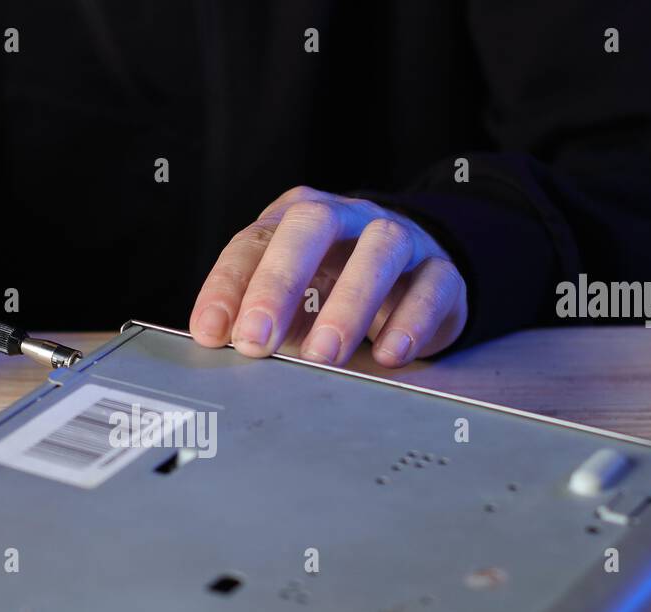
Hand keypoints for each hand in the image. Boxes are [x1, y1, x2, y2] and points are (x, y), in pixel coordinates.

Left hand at [189, 186, 466, 366]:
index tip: (210, 332)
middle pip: (311, 226)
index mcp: (296, 217)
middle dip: (278, 283)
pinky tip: (389, 355)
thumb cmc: (338, 286)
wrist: (417, 274)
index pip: (254, 241)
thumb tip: (223, 347)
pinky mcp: (441, 269)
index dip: (228, 285)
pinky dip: (411, 320)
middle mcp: (347, 217)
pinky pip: (431, 285)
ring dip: (347, 305)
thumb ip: (260, 317)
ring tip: (323, 355)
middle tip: (256, 340)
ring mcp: (399, 237)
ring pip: (378, 252)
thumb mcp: (293, 298)